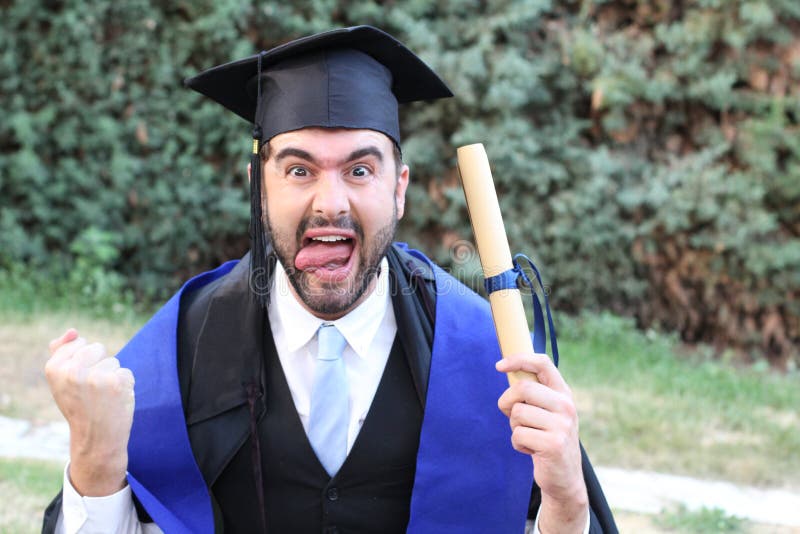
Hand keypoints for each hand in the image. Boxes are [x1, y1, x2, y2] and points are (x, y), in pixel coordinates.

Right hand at [45, 328, 134, 495]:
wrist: (96, 439)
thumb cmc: (80, 406)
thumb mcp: (63, 381)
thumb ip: (62, 352)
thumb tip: (72, 331)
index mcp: (54, 368)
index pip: (79, 342)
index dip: (83, 361)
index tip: (78, 382)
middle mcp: (72, 371)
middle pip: (97, 348)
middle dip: (98, 365)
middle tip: (92, 391)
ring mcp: (95, 377)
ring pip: (113, 361)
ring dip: (112, 377)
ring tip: (103, 398)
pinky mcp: (117, 382)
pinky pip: (126, 372)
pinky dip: (124, 385)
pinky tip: (116, 401)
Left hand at [497, 354, 587, 533]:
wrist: (565, 477)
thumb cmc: (548, 438)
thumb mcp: (547, 412)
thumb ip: (533, 393)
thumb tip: (506, 368)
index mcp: (564, 393)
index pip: (543, 364)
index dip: (519, 360)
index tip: (499, 366)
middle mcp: (566, 406)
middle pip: (523, 389)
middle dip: (507, 403)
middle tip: (512, 416)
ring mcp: (562, 425)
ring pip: (517, 414)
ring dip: (514, 427)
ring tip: (529, 436)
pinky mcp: (553, 444)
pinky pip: (518, 435)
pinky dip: (518, 444)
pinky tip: (532, 450)